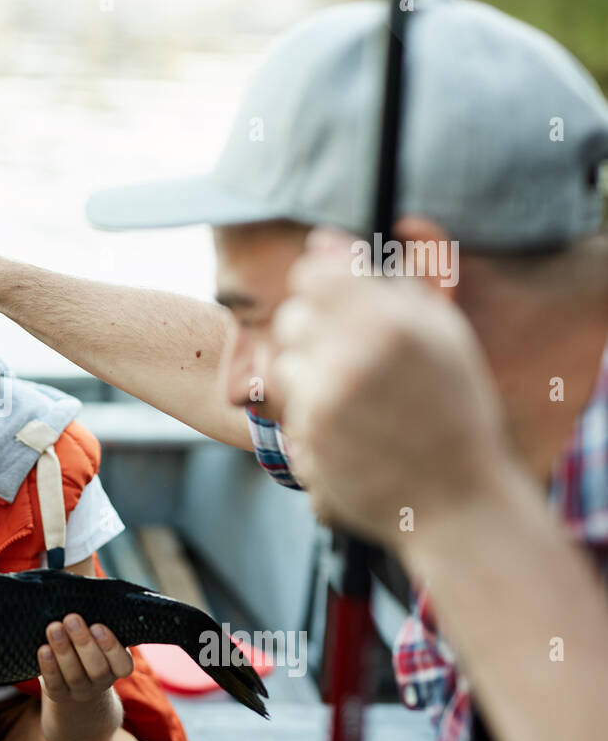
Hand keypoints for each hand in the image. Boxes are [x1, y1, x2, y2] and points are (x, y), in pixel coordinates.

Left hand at [37, 614, 133, 703]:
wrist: (70, 679)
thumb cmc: (85, 643)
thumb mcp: (94, 633)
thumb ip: (94, 616)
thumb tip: (84, 586)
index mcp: (117, 666)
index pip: (123, 663)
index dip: (112, 646)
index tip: (97, 625)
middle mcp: (101, 680)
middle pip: (97, 668)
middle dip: (84, 642)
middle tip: (71, 619)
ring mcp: (80, 690)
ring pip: (75, 675)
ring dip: (64, 650)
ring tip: (54, 628)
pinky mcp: (59, 694)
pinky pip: (55, 684)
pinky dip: (49, 666)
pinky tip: (43, 649)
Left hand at [269, 227, 511, 545]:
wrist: (457, 502)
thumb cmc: (454, 410)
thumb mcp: (441, 333)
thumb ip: (385, 280)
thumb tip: (323, 239)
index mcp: (389, 321)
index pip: (311, 275)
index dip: (320, 285)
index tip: (335, 299)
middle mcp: (352, 356)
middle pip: (292, 317)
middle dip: (315, 331)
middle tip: (353, 357)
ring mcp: (324, 402)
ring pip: (283, 366)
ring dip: (309, 378)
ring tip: (357, 401)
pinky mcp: (307, 441)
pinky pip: (288, 412)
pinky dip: (311, 421)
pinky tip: (351, 435)